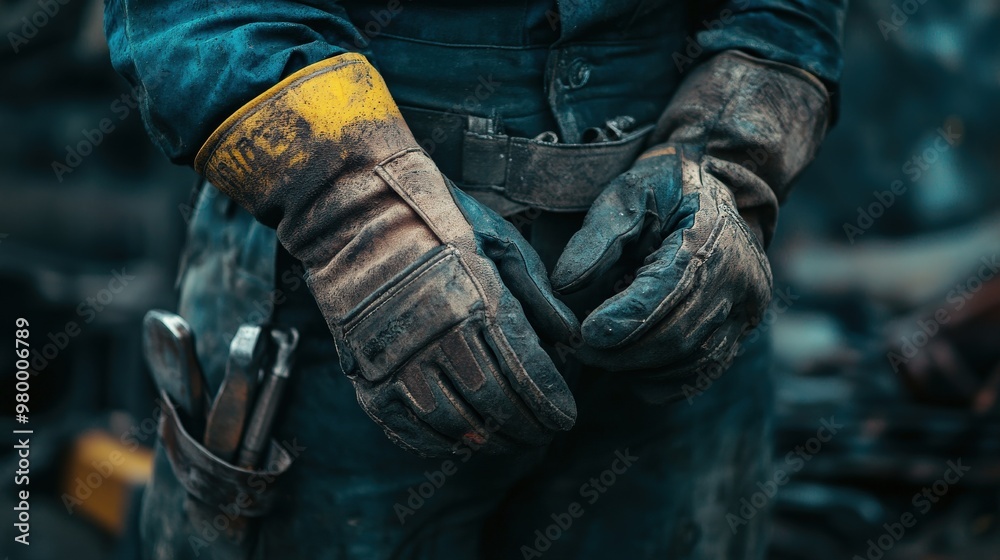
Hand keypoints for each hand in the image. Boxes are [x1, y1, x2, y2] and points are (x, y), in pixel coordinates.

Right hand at [196, 53, 576, 455]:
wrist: (356, 209)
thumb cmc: (438, 220)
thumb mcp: (500, 243)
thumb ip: (537, 297)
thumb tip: (570, 341)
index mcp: (480, 302)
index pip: (527, 374)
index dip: (550, 404)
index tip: (565, 418)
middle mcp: (441, 337)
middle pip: (496, 406)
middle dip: (526, 428)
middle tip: (541, 436)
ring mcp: (399, 358)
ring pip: (454, 423)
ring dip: (487, 441)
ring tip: (506, 441)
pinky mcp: (366, 371)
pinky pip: (406, 426)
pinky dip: (437, 443)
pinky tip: (458, 442)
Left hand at [551, 51, 829, 401]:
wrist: (712, 189)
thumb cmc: (661, 190)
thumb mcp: (624, 196)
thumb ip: (594, 238)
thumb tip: (563, 285)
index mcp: (711, 235)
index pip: (669, 290)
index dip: (625, 319)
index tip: (585, 334)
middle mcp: (740, 276)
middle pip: (679, 334)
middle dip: (624, 351)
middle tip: (582, 351)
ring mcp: (748, 306)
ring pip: (692, 360)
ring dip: (640, 368)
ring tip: (603, 356)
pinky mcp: (743, 327)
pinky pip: (704, 370)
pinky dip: (664, 379)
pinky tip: (632, 367)